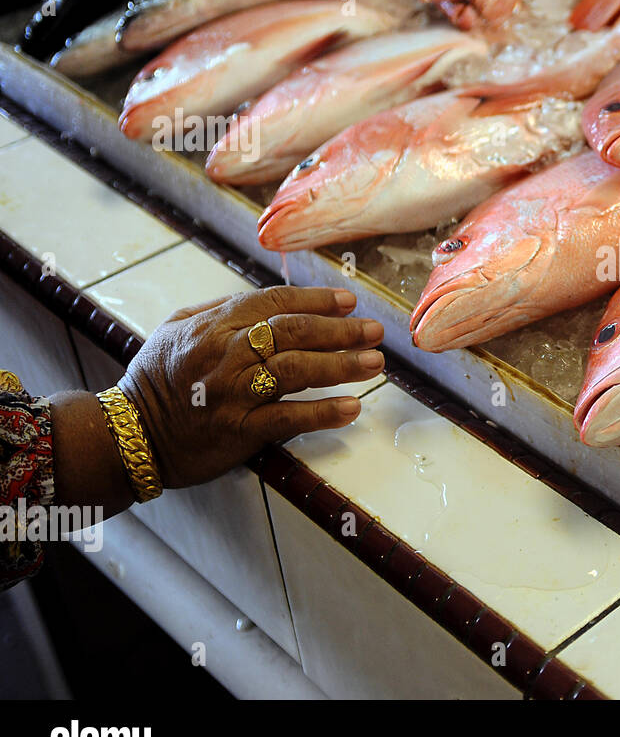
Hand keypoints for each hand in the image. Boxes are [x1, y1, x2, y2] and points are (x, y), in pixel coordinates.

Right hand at [117, 286, 384, 488]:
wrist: (128, 435)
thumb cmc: (158, 380)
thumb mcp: (178, 330)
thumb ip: (221, 310)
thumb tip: (272, 301)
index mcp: (213, 324)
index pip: (275, 303)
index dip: (316, 300)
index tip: (348, 303)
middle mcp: (224, 353)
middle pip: (292, 332)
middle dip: (340, 330)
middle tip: (374, 332)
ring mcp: (231, 392)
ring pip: (295, 369)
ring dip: (340, 365)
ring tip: (374, 363)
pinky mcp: (237, 429)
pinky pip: (287, 418)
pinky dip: (322, 412)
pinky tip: (351, 408)